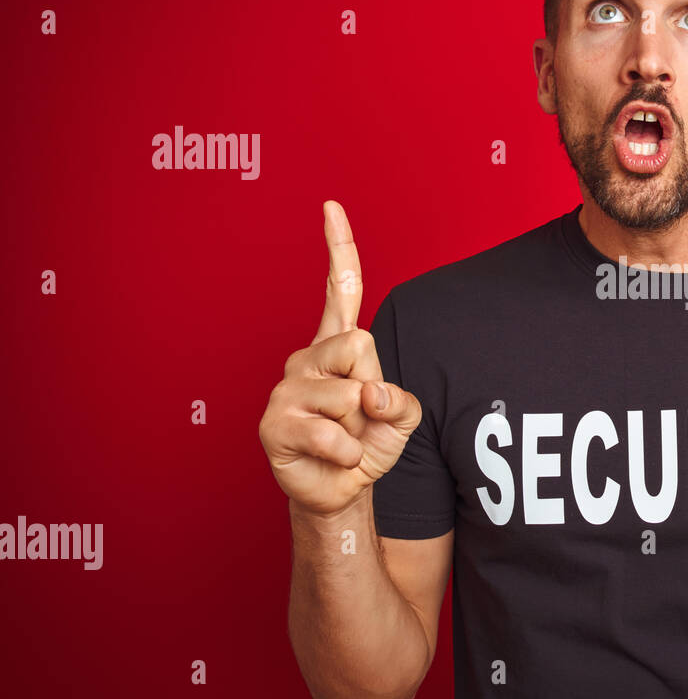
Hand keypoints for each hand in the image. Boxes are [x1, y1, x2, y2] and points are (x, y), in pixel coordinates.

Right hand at [258, 200, 423, 515]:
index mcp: (337, 346)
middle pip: (358, 344)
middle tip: (361, 416)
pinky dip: (348, 453)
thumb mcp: (402, 416)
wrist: (343, 492)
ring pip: (348, 394)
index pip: (340, 290)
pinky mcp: (274, 424)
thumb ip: (401, 398)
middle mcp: (307, 359)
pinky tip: (334, 458)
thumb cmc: (370, 445)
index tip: (331, 206)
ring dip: (361, 429)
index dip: (338, 248)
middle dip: (373, 386)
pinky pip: (332, 433)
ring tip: (345, 439)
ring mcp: (286, 389)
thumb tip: (368, 393)